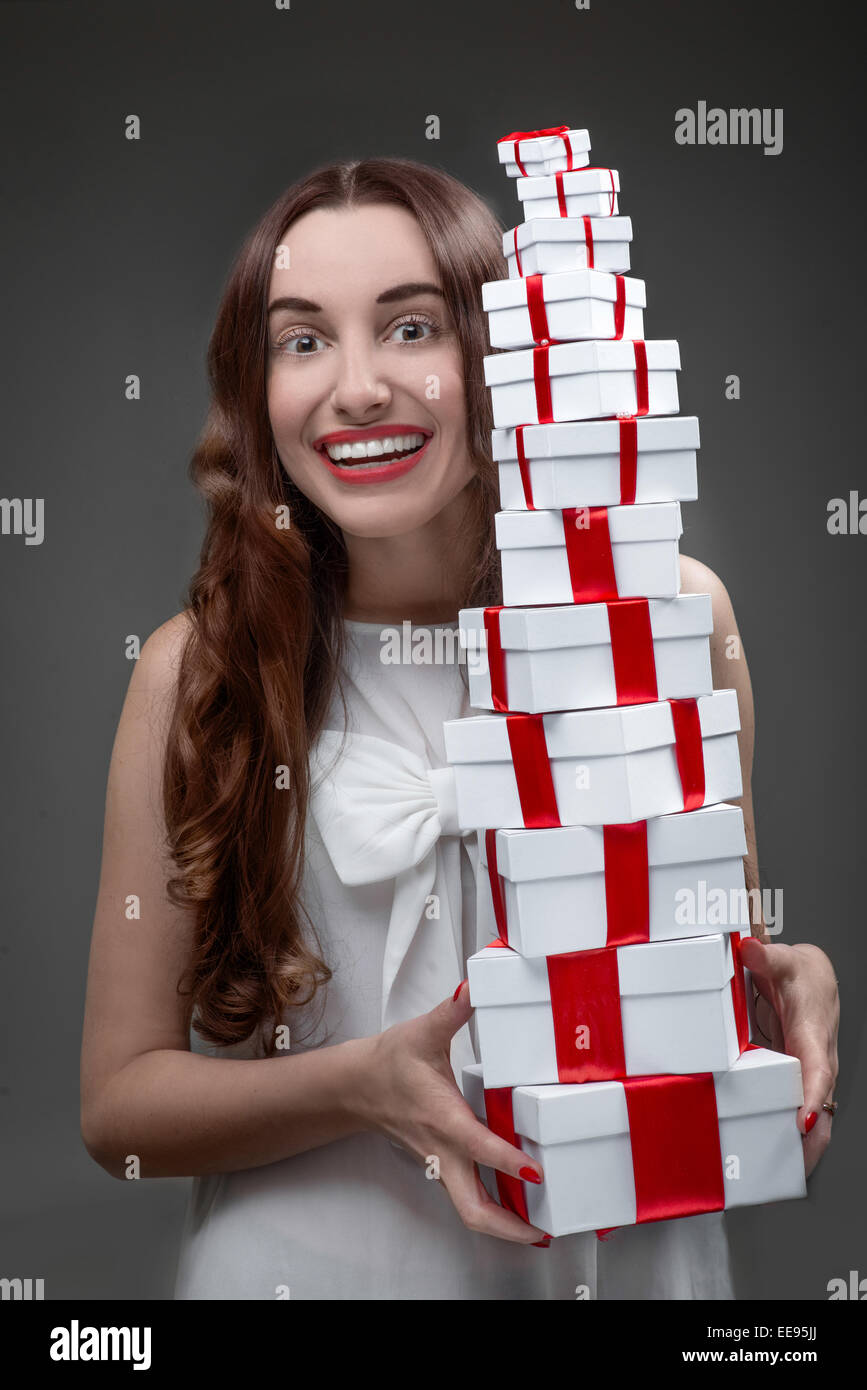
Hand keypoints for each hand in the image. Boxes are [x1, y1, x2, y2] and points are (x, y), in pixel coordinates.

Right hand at [354, 983, 548, 1244]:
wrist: (357, 1086)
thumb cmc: (390, 1062)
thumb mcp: (422, 1032)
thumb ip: (451, 1011)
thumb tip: (471, 987)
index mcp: (441, 1118)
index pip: (476, 1146)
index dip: (506, 1160)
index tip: (536, 1171)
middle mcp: (442, 1150)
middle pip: (472, 1208)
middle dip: (509, 1227)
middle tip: (546, 1229)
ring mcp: (441, 1164)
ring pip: (471, 1210)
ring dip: (505, 1226)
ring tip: (545, 1229)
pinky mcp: (442, 1166)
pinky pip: (470, 1198)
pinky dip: (496, 1210)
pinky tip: (521, 1207)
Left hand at [738, 938, 838, 1176]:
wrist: (814, 979)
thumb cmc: (802, 974)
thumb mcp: (786, 960)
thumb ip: (768, 957)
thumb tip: (752, 949)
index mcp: (814, 1036)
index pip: (818, 1070)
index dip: (812, 1096)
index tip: (804, 1120)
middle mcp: (816, 1063)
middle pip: (819, 1109)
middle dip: (808, 1142)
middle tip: (786, 1168)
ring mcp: (807, 1077)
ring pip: (811, 1121)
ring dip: (798, 1150)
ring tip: (772, 1179)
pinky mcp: (795, 1083)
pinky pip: (794, 1115)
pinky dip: (787, 1141)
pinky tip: (766, 1160)